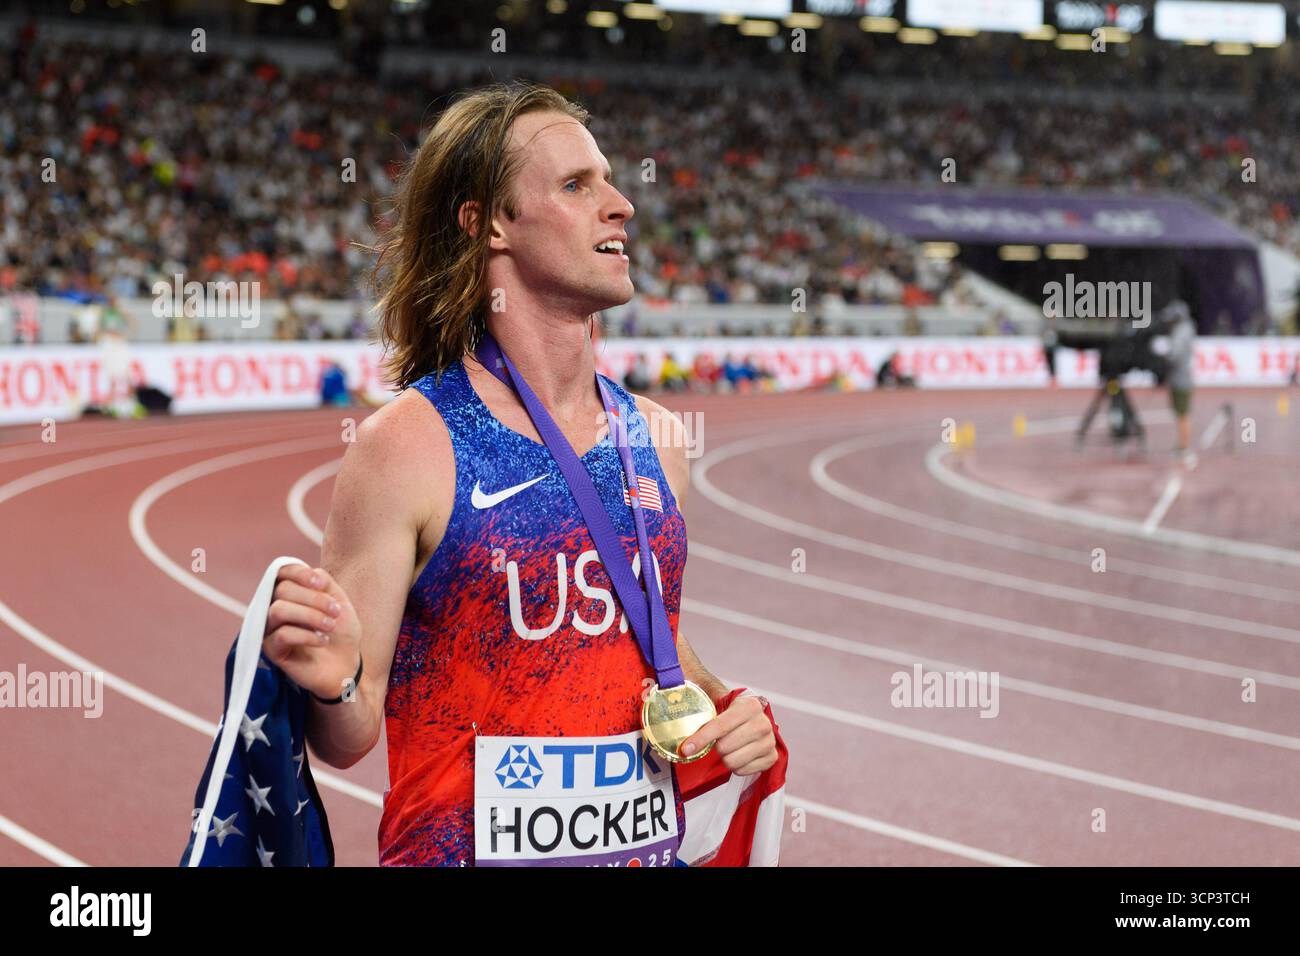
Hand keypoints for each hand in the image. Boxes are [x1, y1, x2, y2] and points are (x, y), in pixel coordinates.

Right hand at [262, 564, 362, 701]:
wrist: (347, 664)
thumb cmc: (342, 632)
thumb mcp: (339, 601)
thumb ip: (325, 583)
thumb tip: (311, 572)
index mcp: (291, 593)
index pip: (282, 572)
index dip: (298, 572)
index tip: (321, 584)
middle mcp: (275, 608)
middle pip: (282, 590)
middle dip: (314, 599)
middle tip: (336, 612)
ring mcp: (270, 629)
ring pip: (278, 610)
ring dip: (310, 616)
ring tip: (330, 626)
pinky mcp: (271, 650)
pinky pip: (281, 635)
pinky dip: (306, 635)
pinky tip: (322, 641)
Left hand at [680, 695, 776, 775]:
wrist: (748, 720)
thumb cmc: (725, 709)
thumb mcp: (712, 696)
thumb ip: (693, 688)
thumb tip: (669, 673)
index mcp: (749, 705)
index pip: (720, 726)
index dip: (701, 738)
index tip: (685, 749)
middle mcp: (763, 722)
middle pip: (725, 746)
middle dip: (715, 747)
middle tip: (716, 740)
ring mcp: (770, 741)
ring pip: (733, 761)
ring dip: (725, 757)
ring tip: (728, 747)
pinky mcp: (772, 757)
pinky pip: (744, 771)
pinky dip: (736, 767)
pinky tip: (738, 754)